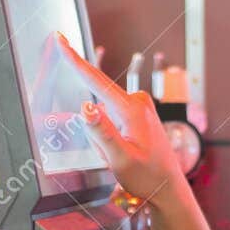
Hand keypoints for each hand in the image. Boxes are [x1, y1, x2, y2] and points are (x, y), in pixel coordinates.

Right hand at [56, 33, 185, 203]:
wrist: (169, 189)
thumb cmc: (147, 177)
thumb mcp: (120, 159)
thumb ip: (101, 133)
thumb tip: (85, 107)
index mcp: (132, 109)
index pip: (96, 81)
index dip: (74, 60)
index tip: (60, 39)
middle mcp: (138, 101)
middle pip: (97, 107)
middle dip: (97, 134)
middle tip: (112, 158)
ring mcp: (140, 106)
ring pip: (103, 117)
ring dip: (104, 139)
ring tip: (122, 159)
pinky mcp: (140, 113)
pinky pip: (111, 121)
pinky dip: (111, 138)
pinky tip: (125, 153)